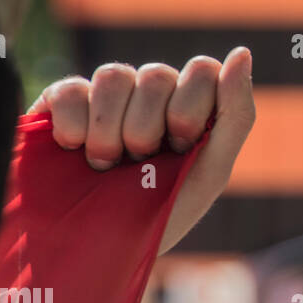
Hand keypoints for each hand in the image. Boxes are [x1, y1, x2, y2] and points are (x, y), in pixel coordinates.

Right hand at [27, 47, 254, 254]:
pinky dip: (75, 124)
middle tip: (138, 163)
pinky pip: (72, 88)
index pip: (201, 69)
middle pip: (157, 74)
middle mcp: (149, 94)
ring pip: (114, 75)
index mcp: (189, 104)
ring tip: (104, 164)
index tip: (180, 148)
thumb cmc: (160, 214)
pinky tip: (74, 150)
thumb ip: (235, 113)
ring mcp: (105, 97)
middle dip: (148, 129)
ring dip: (110, 130)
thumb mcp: (210, 171)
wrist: (94, 251)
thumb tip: (242, 51)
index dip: (190, 109)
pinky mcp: (60, 104)